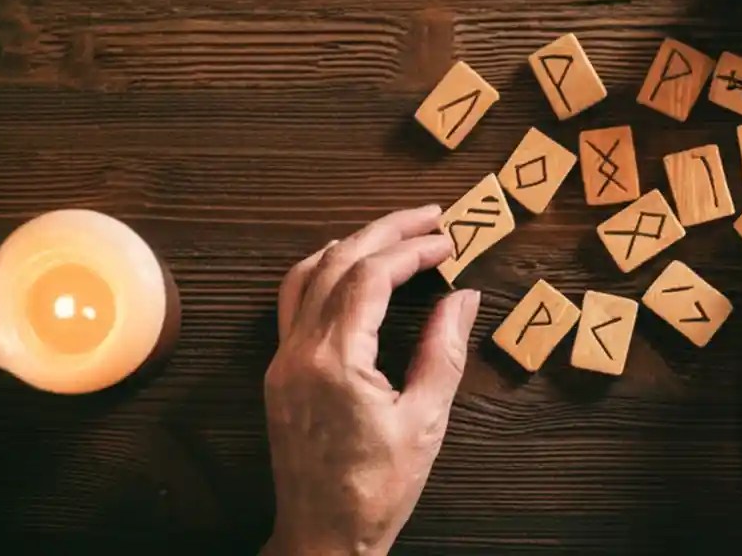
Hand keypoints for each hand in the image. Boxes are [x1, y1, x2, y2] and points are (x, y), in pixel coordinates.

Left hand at [262, 205, 479, 555]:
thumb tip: (461, 297)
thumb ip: (443, 350)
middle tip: (428, 217)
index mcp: (335, 361)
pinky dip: (324, 272)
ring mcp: (283, 361)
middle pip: (337, 262)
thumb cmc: (377, 490)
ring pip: (307, 275)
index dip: (412, 250)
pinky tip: (350, 272)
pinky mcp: (280, 374)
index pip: (370, 276)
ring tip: (393, 235)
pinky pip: (294, 301)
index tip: (447, 242)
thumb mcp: (425, 420)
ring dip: (350, 245)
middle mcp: (299, 352)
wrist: (323, 538)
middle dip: (385, 231)